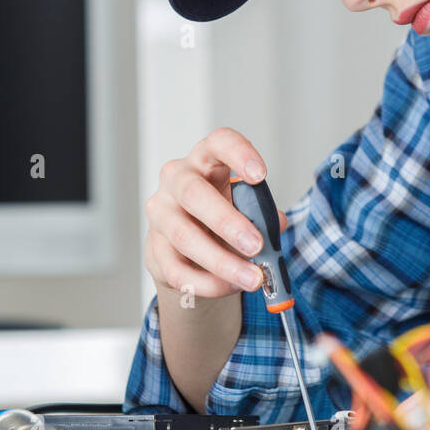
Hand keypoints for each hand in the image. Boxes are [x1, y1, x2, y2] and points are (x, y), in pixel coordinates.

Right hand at [144, 126, 287, 298]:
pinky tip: (230, 286)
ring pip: (184, 237)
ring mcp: (161, 214)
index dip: (239, 155)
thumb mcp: (247, 207)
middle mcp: (177, 180)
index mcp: (207, 159)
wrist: (194, 245)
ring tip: (253, 278)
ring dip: (222, 262)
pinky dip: (208, 283)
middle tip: (256, 244)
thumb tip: (276, 225)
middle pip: (194, 194)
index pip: (219, 142)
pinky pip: (178, 270)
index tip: (260, 175)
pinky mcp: (154, 248)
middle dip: (227, 222)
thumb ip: (263, 213)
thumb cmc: (226, 214)